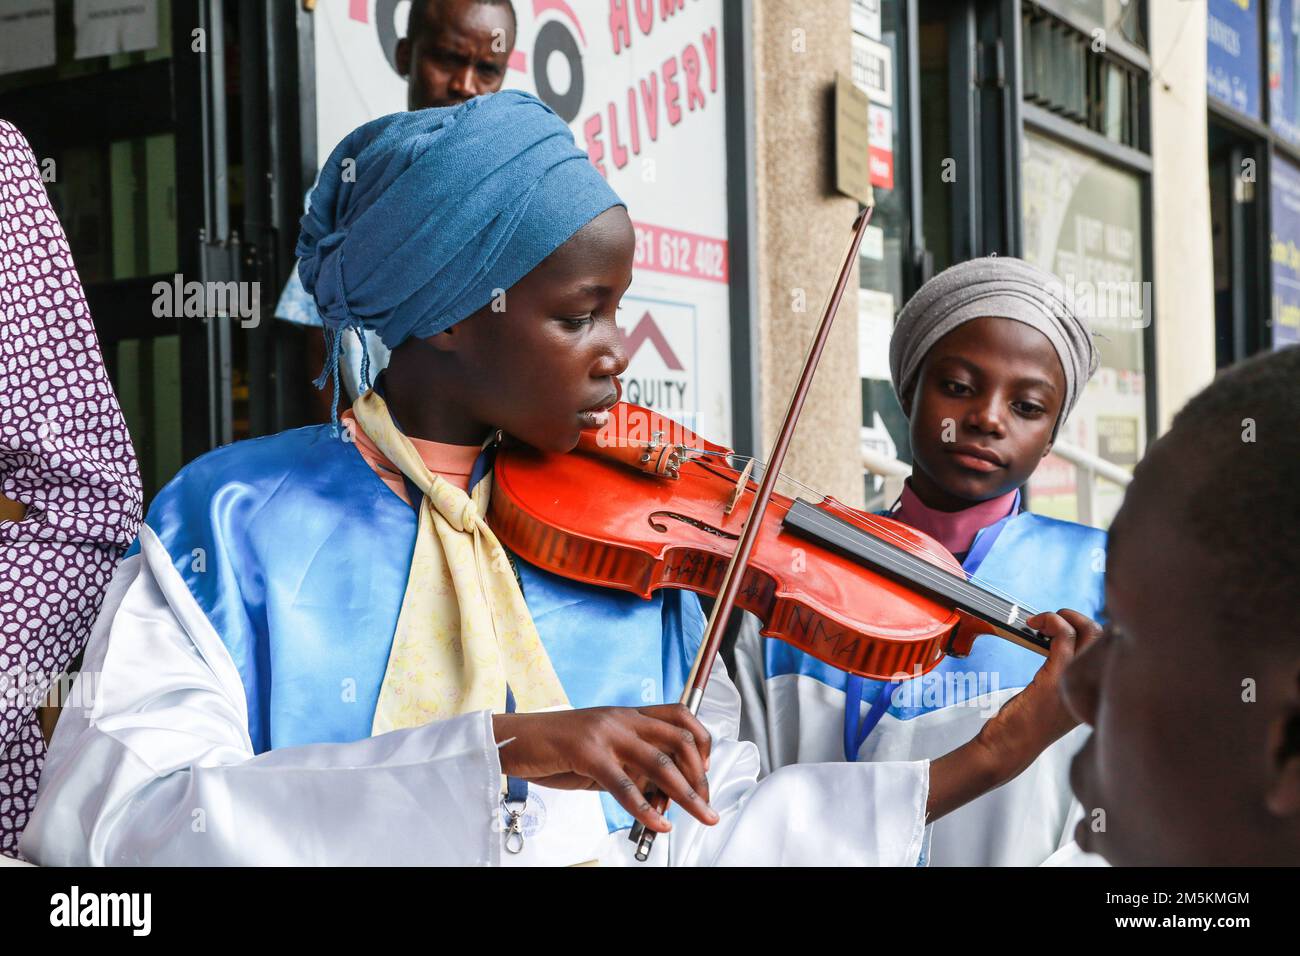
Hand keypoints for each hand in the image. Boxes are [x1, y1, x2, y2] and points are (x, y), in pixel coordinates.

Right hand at [492, 705, 717, 834]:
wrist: (515, 739)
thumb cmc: (557, 748)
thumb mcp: (603, 753)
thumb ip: (632, 767)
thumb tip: (662, 795)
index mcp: (628, 715)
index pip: (680, 718)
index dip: (702, 744)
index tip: (705, 774)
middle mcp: (622, 719)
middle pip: (680, 741)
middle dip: (700, 776)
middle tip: (705, 804)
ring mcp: (606, 734)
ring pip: (660, 763)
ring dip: (686, 794)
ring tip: (700, 815)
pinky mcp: (587, 753)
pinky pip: (624, 785)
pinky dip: (645, 808)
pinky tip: (657, 824)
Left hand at [927, 609, 1101, 821]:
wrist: (1007, 750)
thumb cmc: (1025, 729)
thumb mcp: (1057, 703)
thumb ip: (1068, 681)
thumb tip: (1064, 648)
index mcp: (1097, 697)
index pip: (1112, 655)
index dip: (1094, 634)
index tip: (1069, 628)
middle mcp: (1094, 691)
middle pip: (1107, 640)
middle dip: (1082, 620)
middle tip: (1058, 619)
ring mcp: (1077, 685)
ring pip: (1090, 634)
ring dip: (1067, 618)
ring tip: (1046, 621)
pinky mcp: (1055, 680)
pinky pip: (1064, 638)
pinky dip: (1052, 622)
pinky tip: (1036, 625)